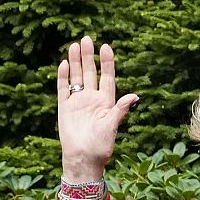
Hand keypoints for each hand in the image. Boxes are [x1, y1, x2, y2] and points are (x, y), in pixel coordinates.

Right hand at [57, 35, 138, 181]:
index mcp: (106, 103)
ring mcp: (78, 103)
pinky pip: (64, 89)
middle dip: (89, 56)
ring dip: (76, 62)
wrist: (83, 160)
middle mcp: (92, 100)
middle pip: (91, 73)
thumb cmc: (100, 147)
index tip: (106, 47)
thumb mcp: (112, 127)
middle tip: (87, 39)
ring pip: (77, 77)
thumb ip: (120, 110)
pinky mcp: (65, 108)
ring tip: (75, 45)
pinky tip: (64, 64)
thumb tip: (135, 96)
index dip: (107, 63)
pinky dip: (64, 77)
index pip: (107, 78)